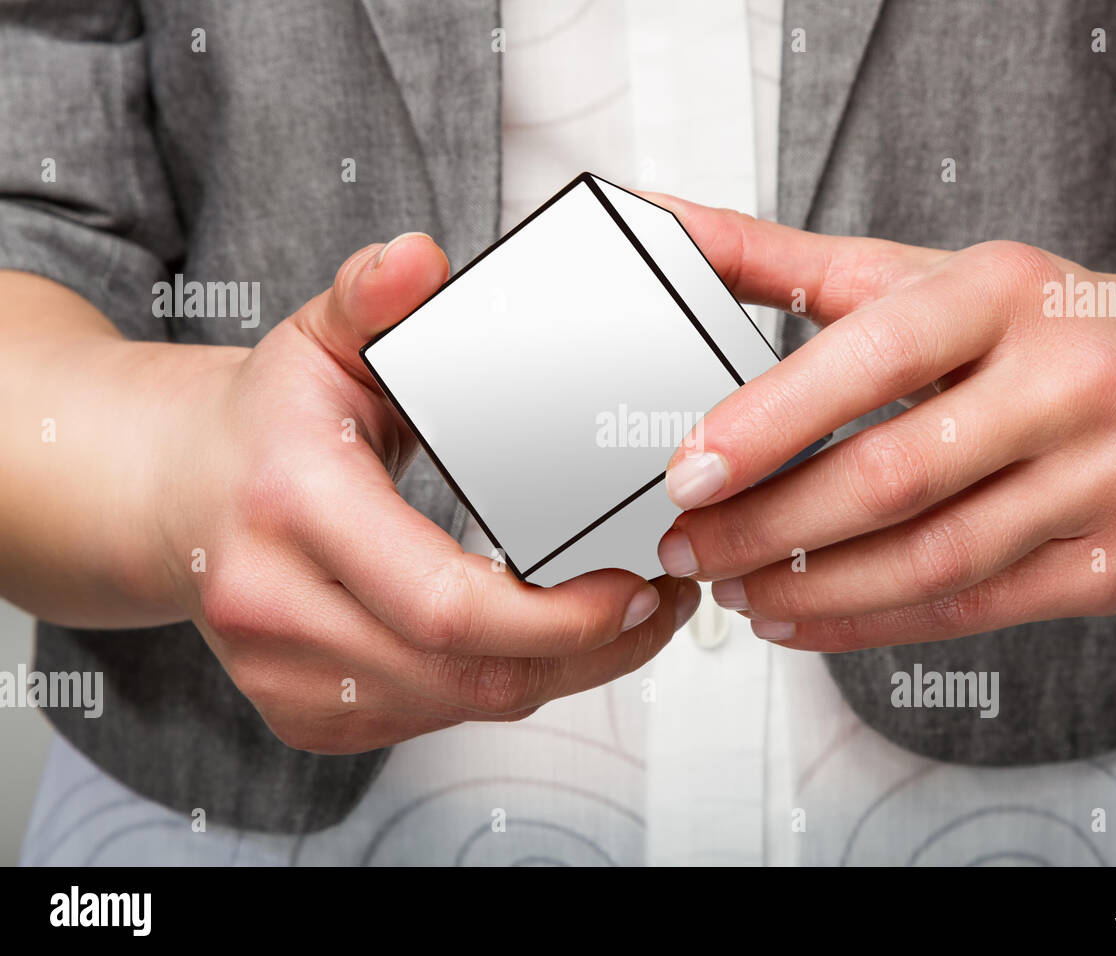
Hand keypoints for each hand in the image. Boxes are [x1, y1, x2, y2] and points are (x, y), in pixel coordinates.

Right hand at [152, 234, 698, 750]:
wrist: (178, 498)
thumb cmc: (266, 421)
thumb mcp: (319, 340)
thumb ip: (370, 295)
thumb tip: (418, 259)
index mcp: (292, 509)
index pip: (445, 604)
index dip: (558, 616)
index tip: (635, 586)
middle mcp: (277, 611)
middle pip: (470, 676)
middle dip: (587, 652)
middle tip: (657, 604)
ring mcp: (288, 679)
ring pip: (463, 708)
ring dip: (560, 673)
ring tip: (624, 620)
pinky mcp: (308, 715)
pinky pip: (435, 721)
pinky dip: (504, 686)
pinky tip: (545, 643)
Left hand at [649, 197, 1115, 649]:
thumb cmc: (1045, 330)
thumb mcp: (929, 278)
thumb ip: (789, 263)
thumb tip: (668, 227)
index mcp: (1005, 296)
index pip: (875, 357)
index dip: (772, 421)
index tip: (690, 471)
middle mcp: (1064, 383)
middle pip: (895, 476)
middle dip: (771, 527)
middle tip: (689, 546)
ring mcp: (1101, 480)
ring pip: (931, 559)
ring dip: (811, 588)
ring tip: (734, 587)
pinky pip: (971, 608)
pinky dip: (870, 623)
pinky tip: (802, 617)